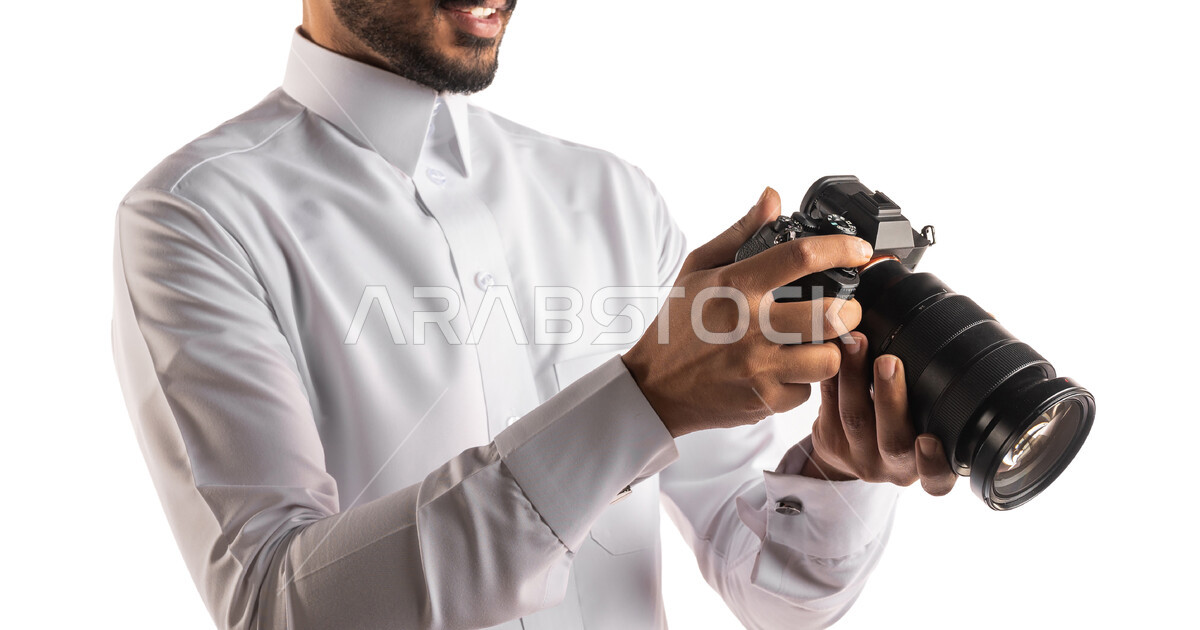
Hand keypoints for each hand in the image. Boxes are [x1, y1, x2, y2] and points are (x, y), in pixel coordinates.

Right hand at [622, 187, 870, 437]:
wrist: (653, 387)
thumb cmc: (676, 326)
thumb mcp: (697, 269)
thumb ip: (739, 234)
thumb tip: (772, 199)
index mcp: (734, 287)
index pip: (799, 257)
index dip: (840, 248)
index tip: (859, 250)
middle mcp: (749, 327)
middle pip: (831, 314)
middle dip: (851, 309)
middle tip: (846, 308)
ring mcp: (758, 367)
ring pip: (829, 359)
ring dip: (831, 349)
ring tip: (818, 343)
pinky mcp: (763, 400)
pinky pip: (807, 391)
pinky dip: (803, 381)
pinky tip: (787, 370)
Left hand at [803, 331, 957, 495]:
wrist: (850, 448)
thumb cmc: (906, 418)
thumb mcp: (934, 412)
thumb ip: (959, 380)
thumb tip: (991, 321)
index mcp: (928, 464)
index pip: (936, 480)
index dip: (933, 464)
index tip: (928, 439)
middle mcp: (894, 466)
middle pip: (892, 441)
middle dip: (890, 399)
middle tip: (888, 362)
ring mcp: (859, 455)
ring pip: (855, 418)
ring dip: (855, 376)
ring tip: (857, 342)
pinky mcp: (829, 439)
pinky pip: (829, 404)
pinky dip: (833, 372)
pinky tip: (835, 346)